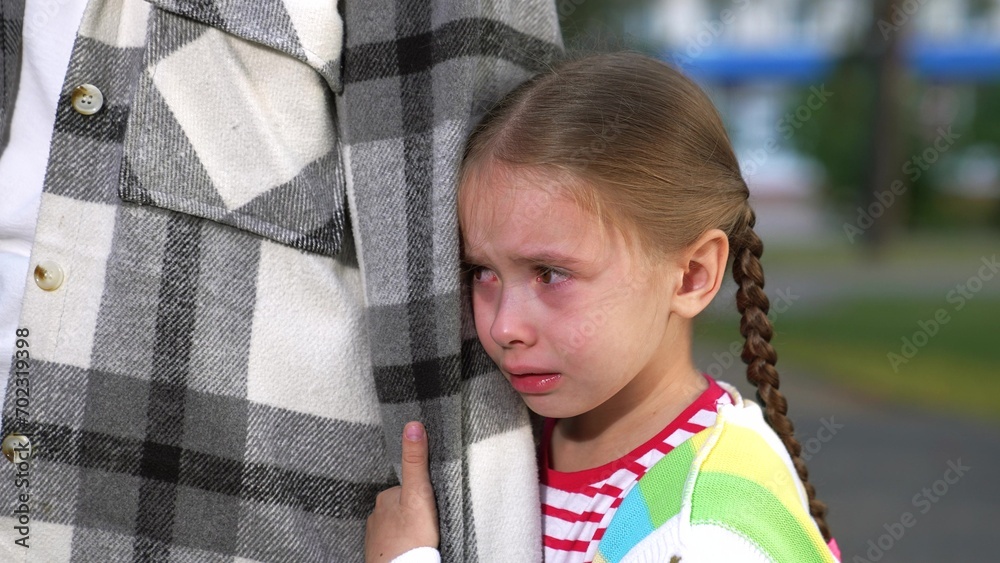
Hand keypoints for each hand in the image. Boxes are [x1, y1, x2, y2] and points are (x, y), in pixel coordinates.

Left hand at [365, 422, 439, 561]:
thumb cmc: (412, 535)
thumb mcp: (419, 492)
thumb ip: (416, 461)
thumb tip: (412, 425)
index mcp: (384, 498)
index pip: (405, 488)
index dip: (420, 494)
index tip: (430, 502)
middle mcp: (375, 515)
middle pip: (400, 506)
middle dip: (412, 511)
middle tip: (428, 520)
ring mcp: (375, 535)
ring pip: (395, 525)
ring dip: (406, 528)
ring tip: (421, 535)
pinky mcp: (379, 553)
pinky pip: (393, 542)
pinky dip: (401, 542)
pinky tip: (411, 546)